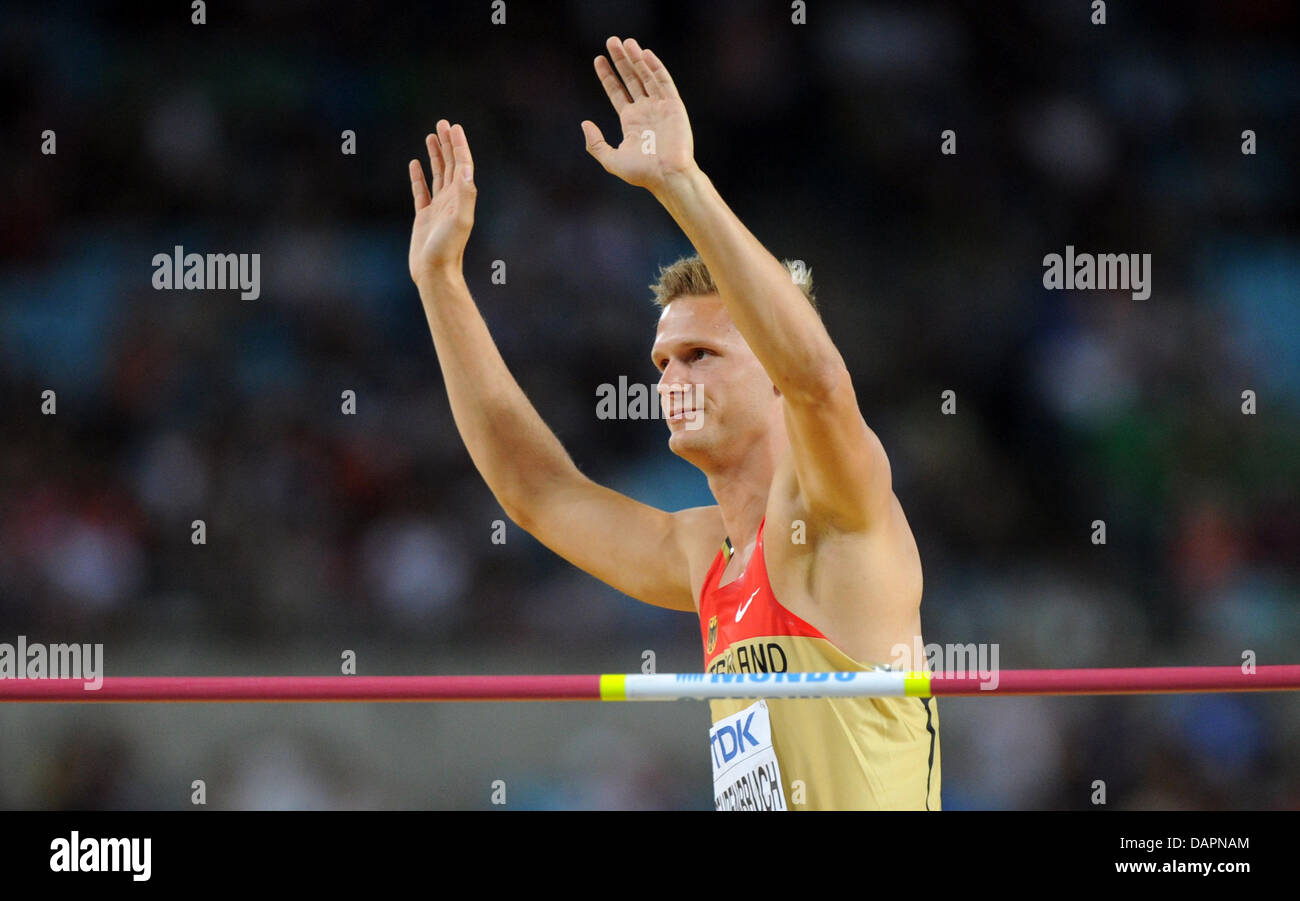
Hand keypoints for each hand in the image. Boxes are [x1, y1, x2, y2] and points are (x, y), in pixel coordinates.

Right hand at [408, 119, 475, 284]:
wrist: (435, 273)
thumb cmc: (448, 250)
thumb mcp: (460, 221)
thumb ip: (465, 195)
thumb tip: (466, 170)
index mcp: (461, 197)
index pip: (462, 165)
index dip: (459, 145)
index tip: (454, 126)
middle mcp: (452, 200)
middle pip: (451, 165)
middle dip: (448, 143)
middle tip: (442, 123)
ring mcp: (438, 207)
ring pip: (437, 174)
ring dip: (436, 155)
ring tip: (431, 136)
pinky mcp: (424, 216)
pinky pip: (421, 190)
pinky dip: (419, 176)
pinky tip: (415, 163)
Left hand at [582, 37, 696, 192]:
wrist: (668, 176)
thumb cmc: (642, 173)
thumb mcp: (611, 160)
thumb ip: (595, 144)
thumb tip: (584, 123)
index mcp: (631, 120)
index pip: (617, 91)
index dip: (607, 75)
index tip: (598, 59)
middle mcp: (645, 110)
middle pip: (630, 78)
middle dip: (621, 60)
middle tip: (611, 41)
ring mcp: (660, 106)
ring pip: (646, 76)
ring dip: (636, 59)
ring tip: (625, 42)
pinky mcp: (673, 106)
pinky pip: (663, 82)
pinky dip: (654, 67)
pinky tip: (644, 54)